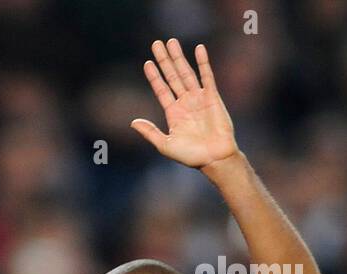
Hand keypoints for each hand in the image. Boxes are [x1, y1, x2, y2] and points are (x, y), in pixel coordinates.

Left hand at [131, 40, 237, 170]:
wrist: (214, 158)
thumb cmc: (190, 156)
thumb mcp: (165, 144)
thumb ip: (150, 132)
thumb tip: (132, 122)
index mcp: (173, 113)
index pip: (161, 89)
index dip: (154, 76)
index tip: (147, 63)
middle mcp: (185, 102)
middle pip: (172, 76)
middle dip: (164, 60)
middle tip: (156, 43)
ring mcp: (198, 98)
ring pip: (186, 73)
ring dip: (179, 57)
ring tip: (172, 42)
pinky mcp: (212, 97)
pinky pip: (207, 76)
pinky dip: (203, 62)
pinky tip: (199, 49)